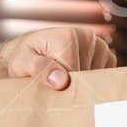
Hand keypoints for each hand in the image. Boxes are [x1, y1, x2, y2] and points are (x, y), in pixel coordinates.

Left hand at [0, 27, 116, 89]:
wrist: (29, 55)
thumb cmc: (23, 59)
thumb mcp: (21, 63)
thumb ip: (39, 69)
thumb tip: (61, 81)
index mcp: (68, 35)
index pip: (75, 72)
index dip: (63, 86)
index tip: (50, 90)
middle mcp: (86, 36)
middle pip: (89, 75)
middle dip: (74, 86)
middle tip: (55, 88)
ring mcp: (98, 45)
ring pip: (98, 78)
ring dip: (82, 85)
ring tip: (63, 81)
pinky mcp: (104, 55)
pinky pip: (105, 76)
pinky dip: (91, 82)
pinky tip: (75, 79)